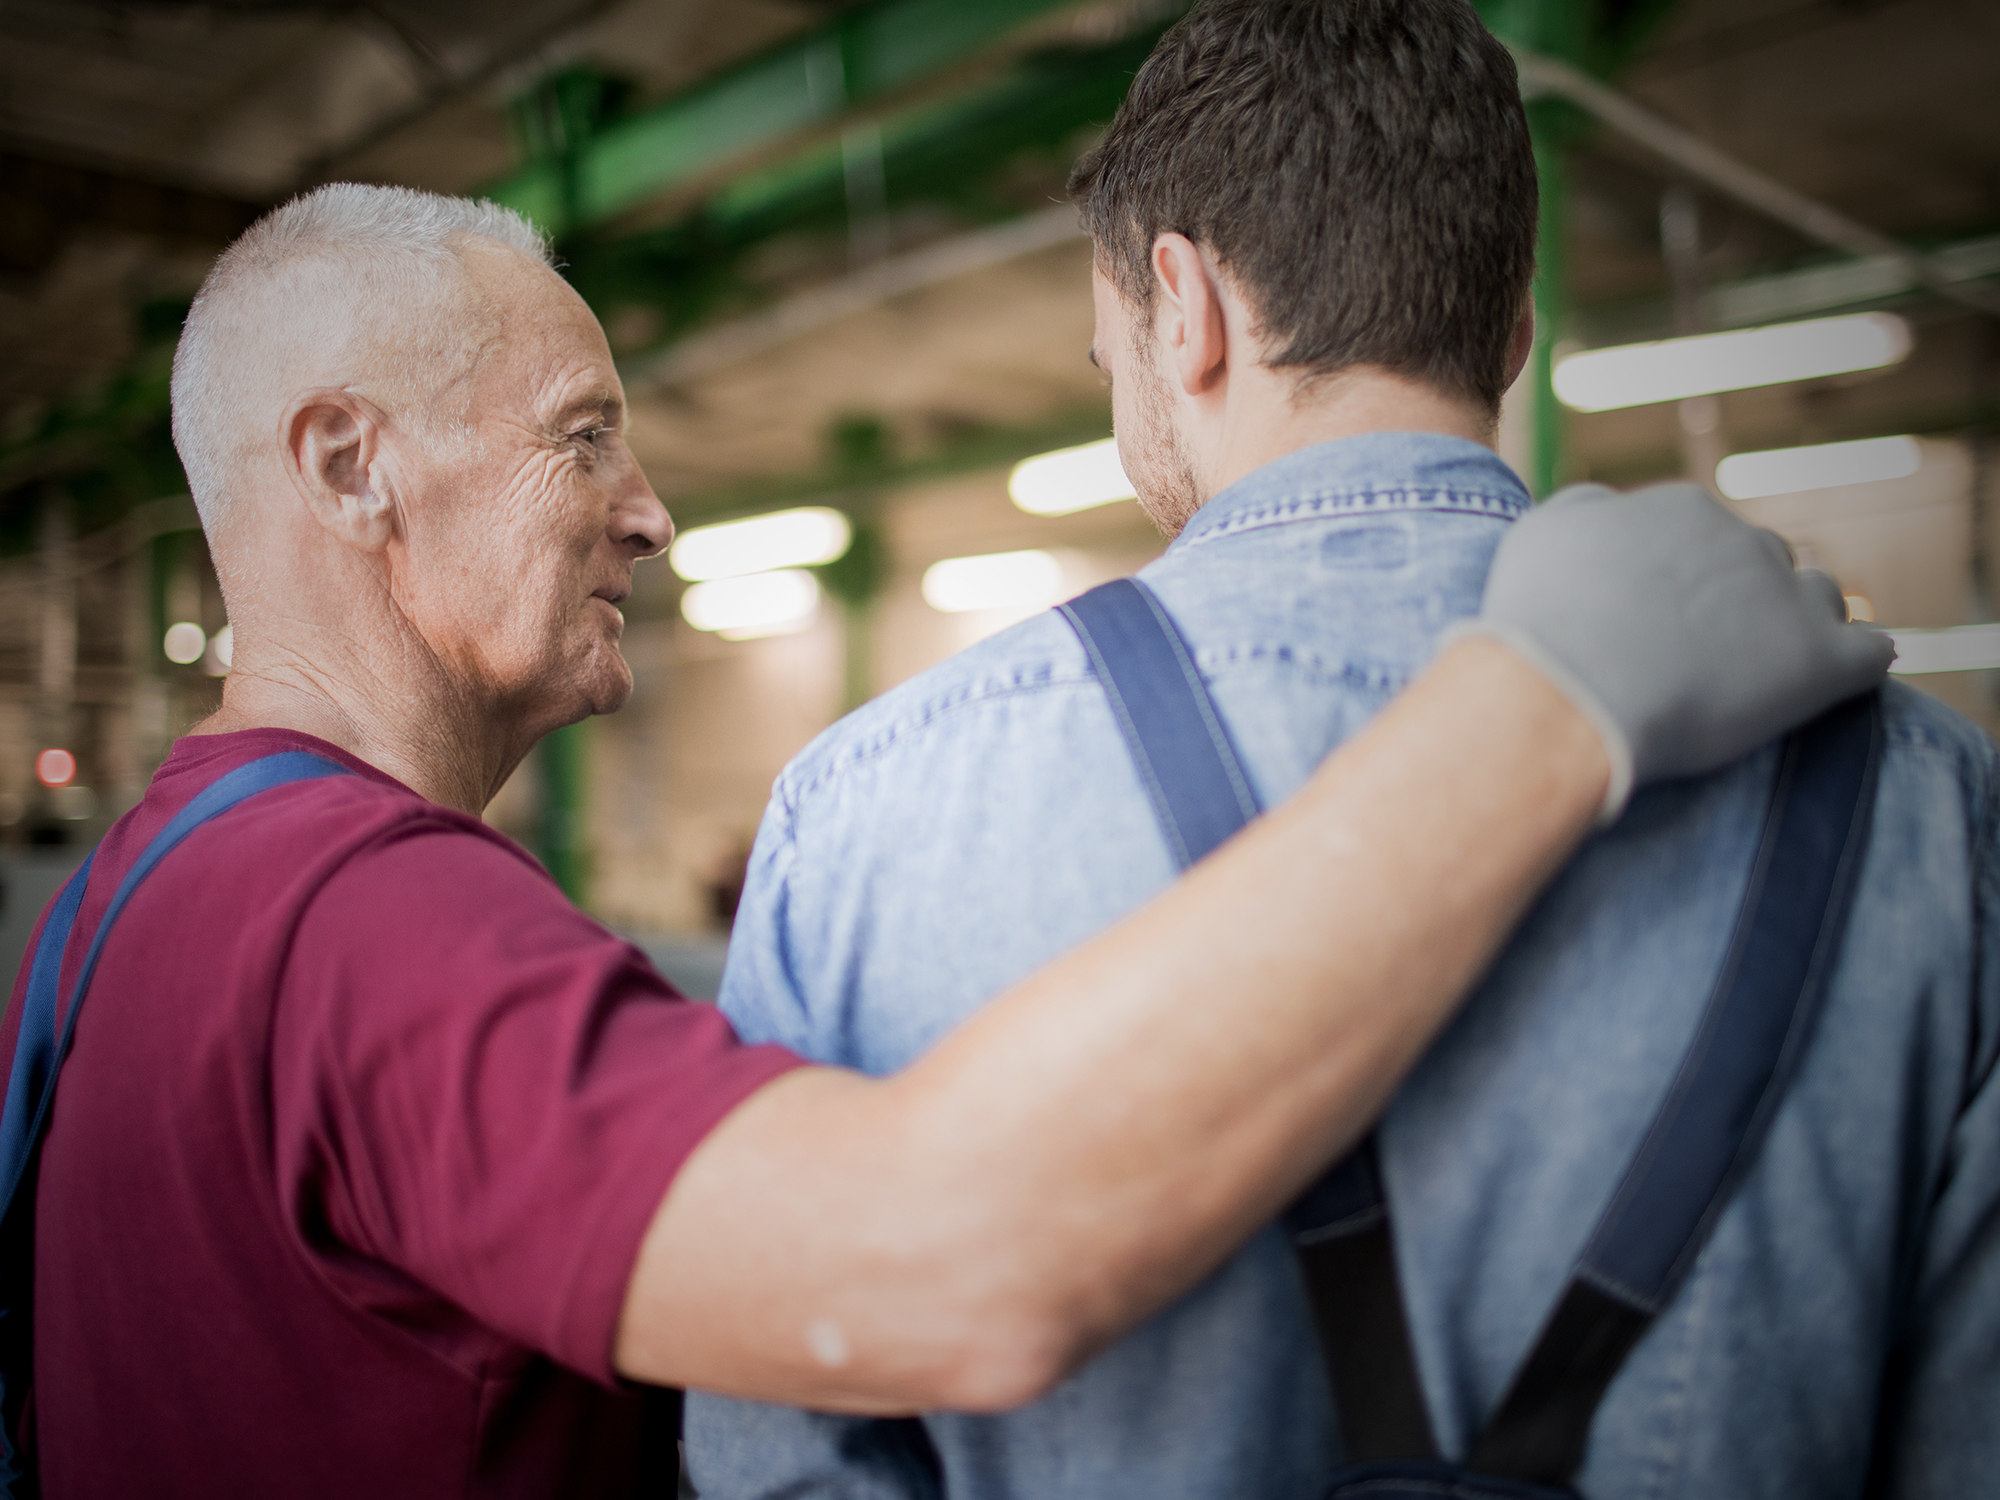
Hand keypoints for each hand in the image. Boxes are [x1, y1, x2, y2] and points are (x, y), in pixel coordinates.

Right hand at [1454, 482, 1894, 820]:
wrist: (1570, 692)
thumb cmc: (1543, 619)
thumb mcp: (1542, 534)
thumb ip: (1585, 511)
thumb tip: (1609, 512)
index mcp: (1682, 509)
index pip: (1702, 534)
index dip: (1682, 578)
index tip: (1657, 618)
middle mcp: (1743, 540)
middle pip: (1763, 560)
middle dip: (1743, 596)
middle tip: (1703, 649)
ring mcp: (1788, 598)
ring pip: (1817, 597)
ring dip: (1799, 623)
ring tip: (1766, 670)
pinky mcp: (1822, 663)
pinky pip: (1868, 654)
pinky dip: (1854, 666)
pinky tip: (1836, 683)